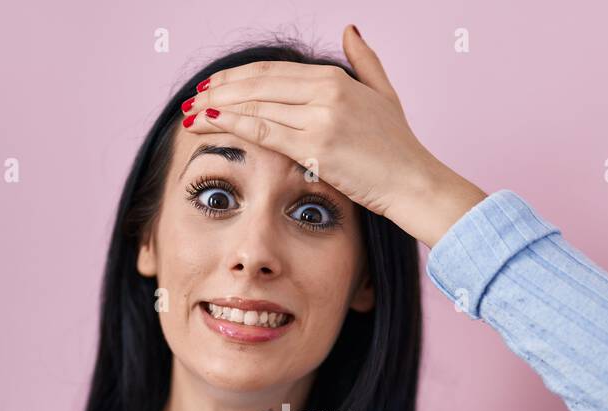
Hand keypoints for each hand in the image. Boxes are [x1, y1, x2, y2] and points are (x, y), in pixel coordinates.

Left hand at [181, 24, 487, 247]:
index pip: (273, 71)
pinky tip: (208, 123)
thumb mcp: (384, 93)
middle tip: (194, 97)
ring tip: (193, 111)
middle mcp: (326, 91)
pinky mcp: (316, 146)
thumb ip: (365, 60)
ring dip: (217, 106)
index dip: (239, 76)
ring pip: (255, 104)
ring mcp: (320, 117)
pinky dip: (231, 124)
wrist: (415, 184)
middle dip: (220, 89)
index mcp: (336, 78)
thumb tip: (349, 30)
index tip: (215, 84)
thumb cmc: (400, 149)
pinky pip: (263, 130)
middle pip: (258, 83)